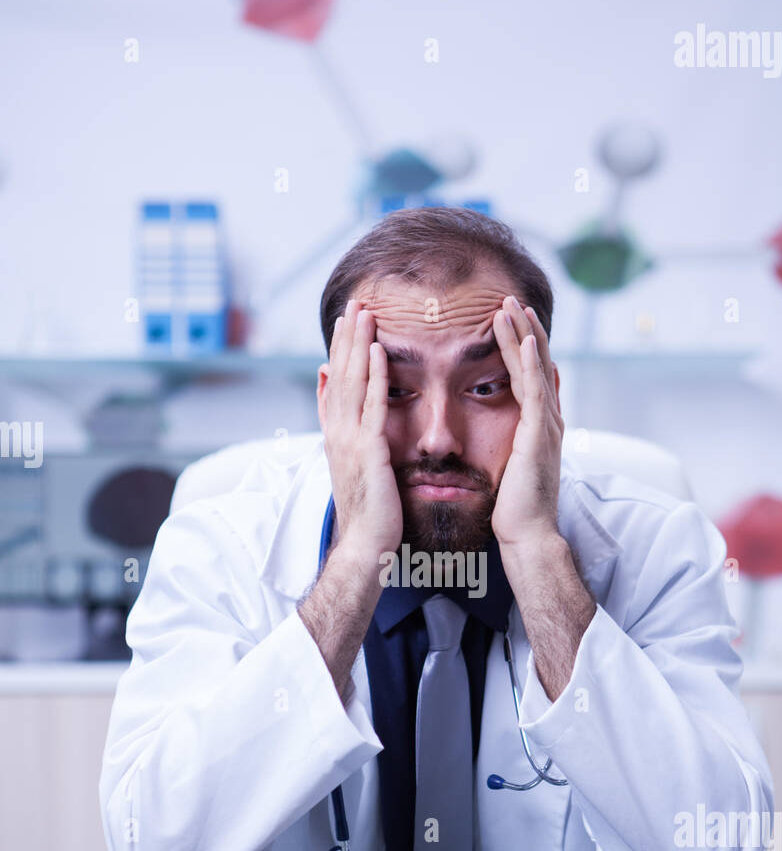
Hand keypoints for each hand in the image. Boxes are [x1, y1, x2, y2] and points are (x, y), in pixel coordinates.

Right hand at [317, 299, 402, 566]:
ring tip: (363, 312)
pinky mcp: (368, 451)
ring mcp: (350, 441)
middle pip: (339, 375)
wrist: (366, 547)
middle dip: (346, 338)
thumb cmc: (369, 515)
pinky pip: (372, 405)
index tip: (343, 323)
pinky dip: (374, 376)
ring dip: (357, 345)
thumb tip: (353, 426)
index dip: (338, 352)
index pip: (334, 385)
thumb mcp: (357, 471)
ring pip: (352, 382)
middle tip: (353, 303)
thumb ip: (352, 441)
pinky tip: (378, 351)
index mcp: (335, 438)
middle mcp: (337, 434)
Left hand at [490, 296, 564, 550]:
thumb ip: (504, 449)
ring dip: (524, 335)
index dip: (521, 347)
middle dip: (524, 330)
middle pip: (536, 364)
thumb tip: (489, 442)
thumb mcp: (507, 471)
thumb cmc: (513, 513)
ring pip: (535, 368)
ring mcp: (546, 426)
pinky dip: (530, 362)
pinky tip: (524, 338)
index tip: (510, 321)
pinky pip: (534, 390)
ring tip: (511, 305)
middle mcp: (548, 422)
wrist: (527, 536)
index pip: (530, 377)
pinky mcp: (539, 434)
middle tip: (511, 299)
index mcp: (538, 429)